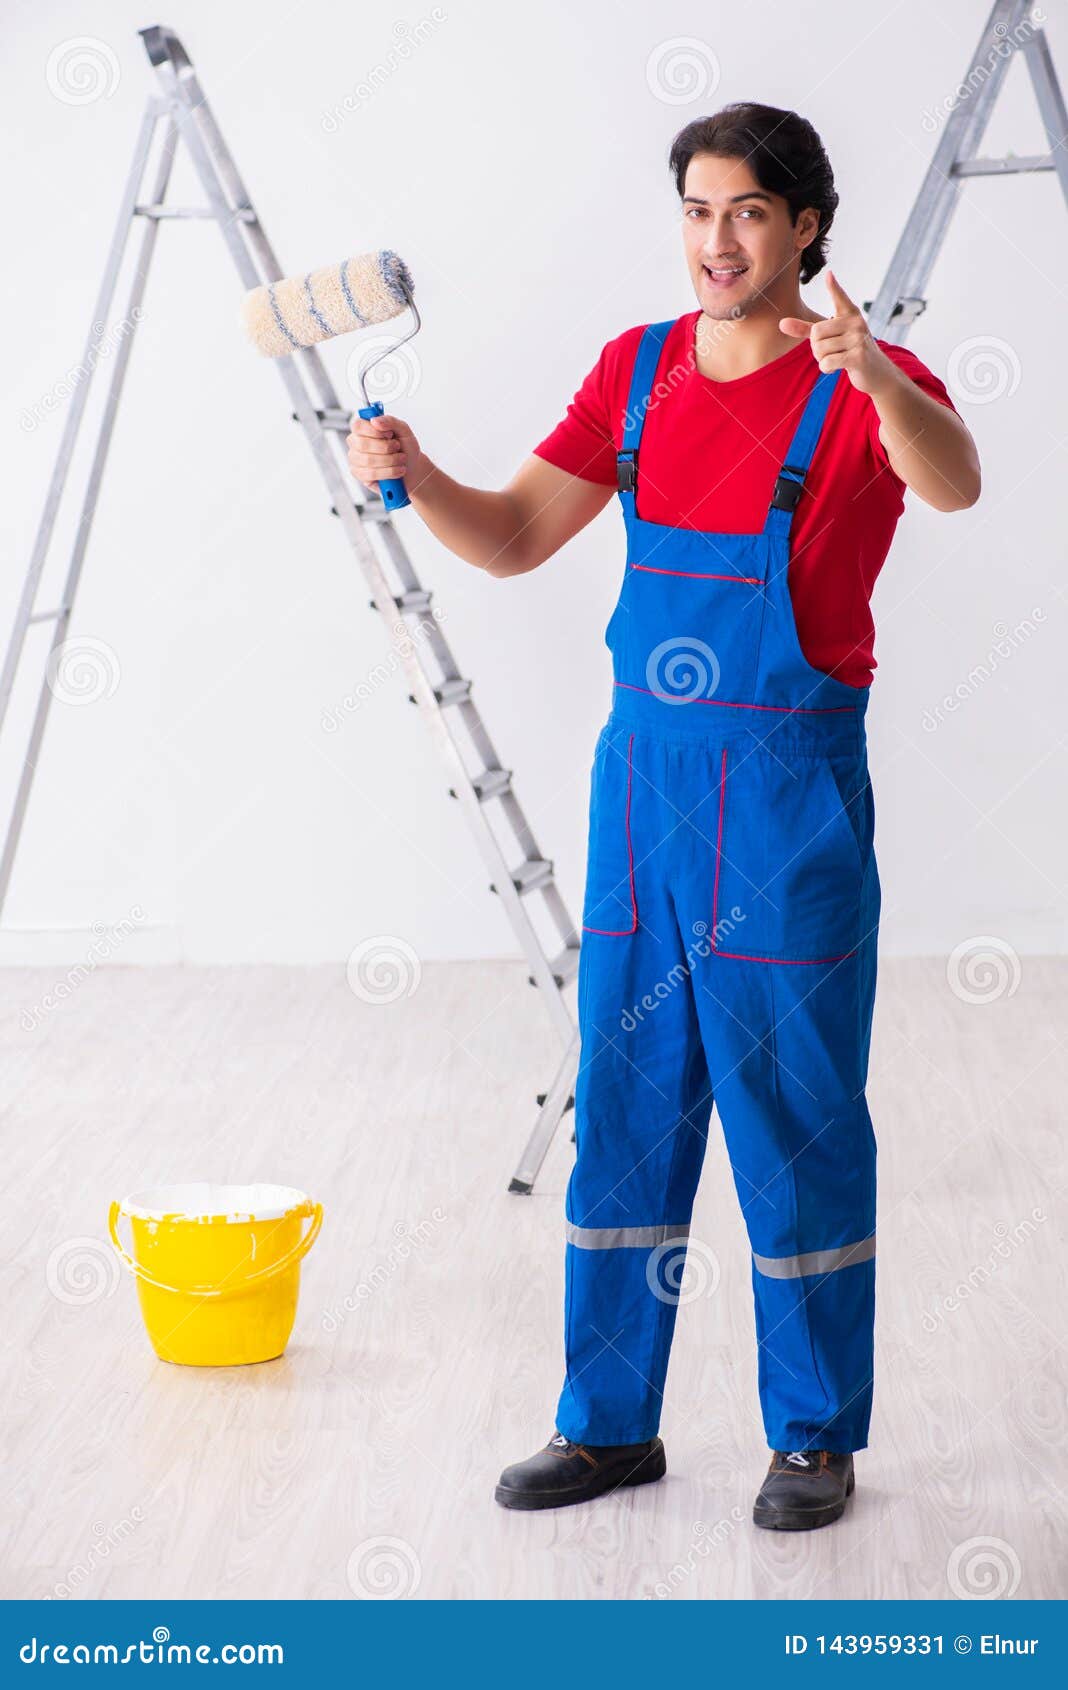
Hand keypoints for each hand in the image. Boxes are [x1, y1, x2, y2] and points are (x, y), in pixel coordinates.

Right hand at [346, 411, 423, 490]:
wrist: (413, 469)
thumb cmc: (406, 448)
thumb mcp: (403, 430)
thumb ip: (390, 421)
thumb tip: (374, 420)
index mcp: (363, 428)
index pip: (357, 426)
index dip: (374, 431)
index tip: (390, 434)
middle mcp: (356, 443)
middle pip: (363, 444)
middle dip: (386, 447)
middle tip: (397, 447)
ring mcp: (356, 460)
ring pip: (368, 460)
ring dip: (390, 460)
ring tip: (401, 460)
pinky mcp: (360, 475)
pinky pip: (371, 474)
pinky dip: (389, 472)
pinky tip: (398, 470)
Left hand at [779, 271, 891, 395]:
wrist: (877, 372)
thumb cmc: (850, 351)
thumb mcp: (830, 336)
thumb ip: (807, 329)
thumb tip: (781, 323)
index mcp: (850, 314)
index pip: (840, 298)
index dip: (834, 287)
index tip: (828, 275)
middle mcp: (856, 322)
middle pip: (816, 333)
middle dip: (816, 348)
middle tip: (830, 352)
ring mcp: (858, 339)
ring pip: (820, 350)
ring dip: (822, 360)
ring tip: (836, 358)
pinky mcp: (858, 357)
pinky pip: (827, 362)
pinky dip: (826, 368)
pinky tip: (837, 368)